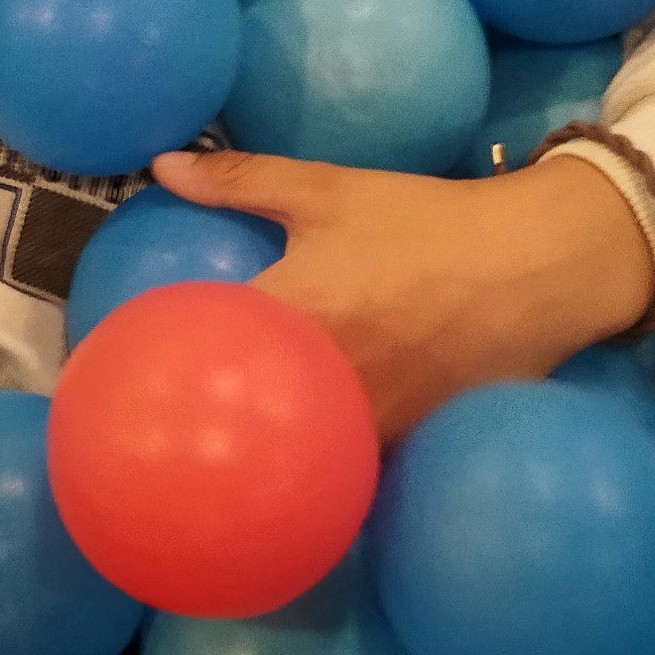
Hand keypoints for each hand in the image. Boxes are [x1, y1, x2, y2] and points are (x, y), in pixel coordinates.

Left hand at [147, 150, 654, 441]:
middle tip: (151, 440)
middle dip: (199, 431)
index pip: (208, 351)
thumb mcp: (332, 190)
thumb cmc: (425, 221)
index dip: (162, 367)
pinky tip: (289, 489)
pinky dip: (318, 480)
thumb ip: (242, 181)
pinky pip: (348, 475)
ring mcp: (370, 420)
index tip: (115, 381)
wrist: (539, 263)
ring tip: (209, 476)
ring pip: (297, 459)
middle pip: (243, 421)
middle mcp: (327, 375)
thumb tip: (162, 165)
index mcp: (295, 310)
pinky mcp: (409, 445)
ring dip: (258, 463)